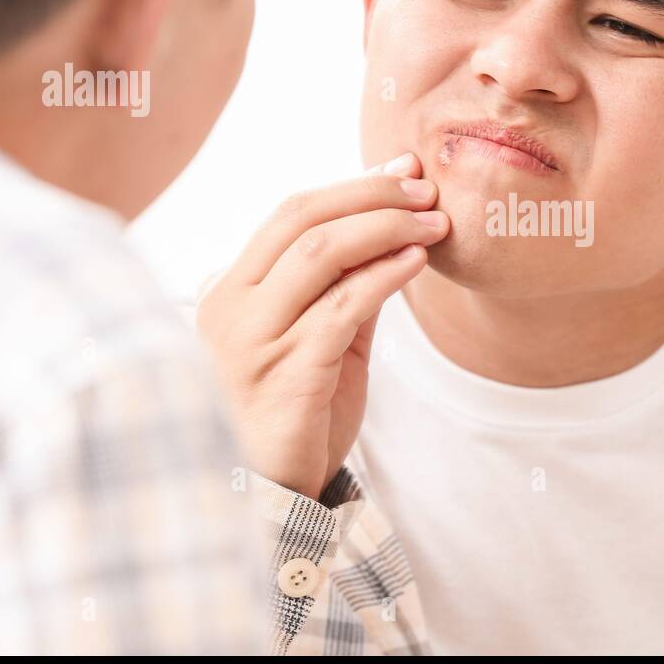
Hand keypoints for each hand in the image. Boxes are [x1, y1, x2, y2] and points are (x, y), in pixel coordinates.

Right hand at [196, 152, 447, 498]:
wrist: (272, 491)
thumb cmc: (296, 412)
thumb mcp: (323, 339)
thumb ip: (346, 289)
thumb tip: (394, 232)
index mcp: (228, 289)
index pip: (290, 215)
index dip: (351, 187)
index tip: (403, 172)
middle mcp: (229, 306)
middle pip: (302, 221)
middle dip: (371, 196)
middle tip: (425, 190)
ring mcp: (252, 340)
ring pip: (321, 256)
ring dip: (387, 229)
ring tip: (435, 224)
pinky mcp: (286, 374)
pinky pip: (342, 307)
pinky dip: (385, 276)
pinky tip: (417, 263)